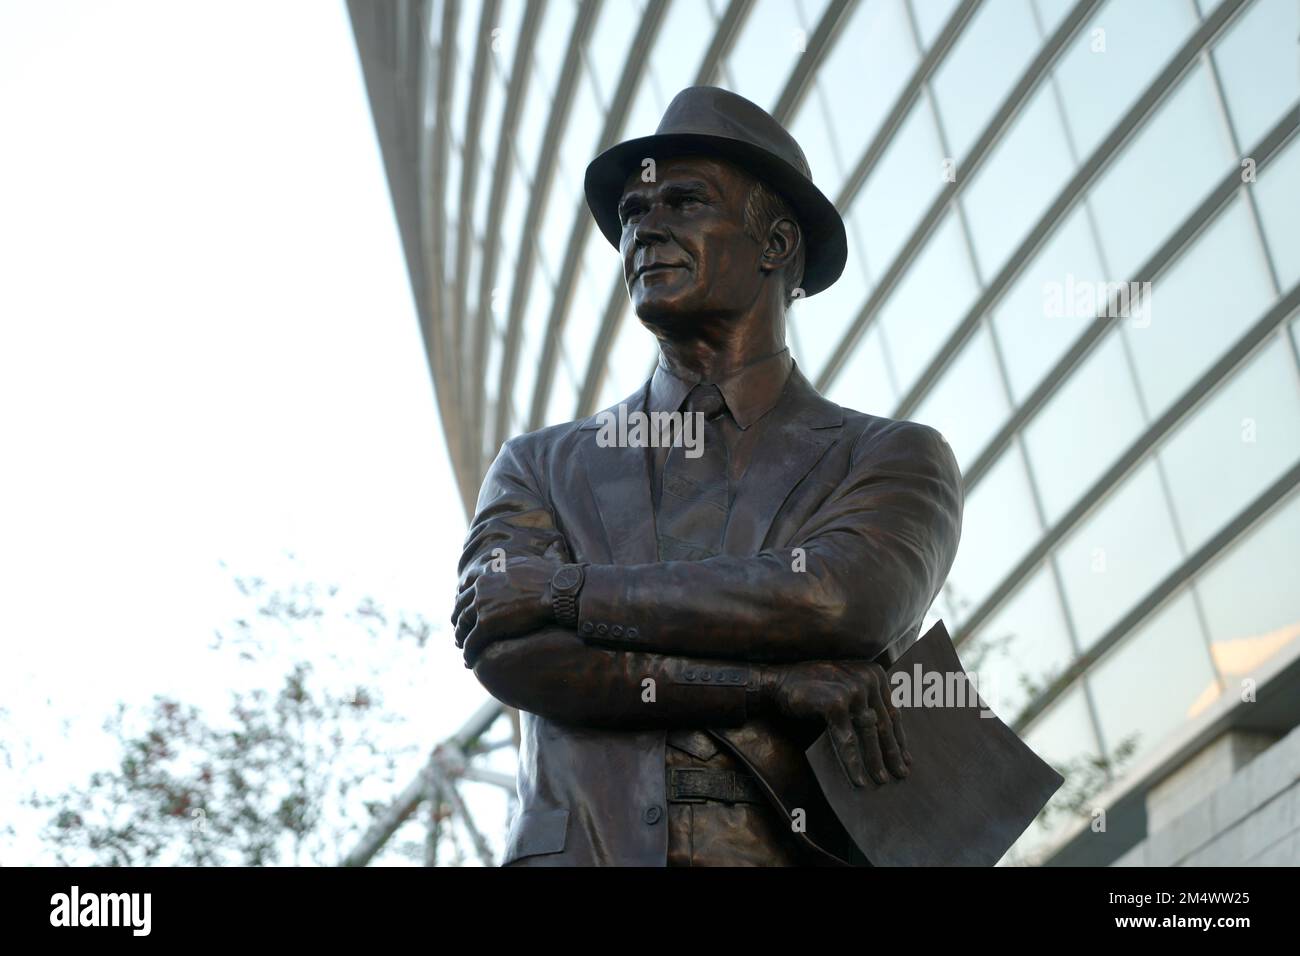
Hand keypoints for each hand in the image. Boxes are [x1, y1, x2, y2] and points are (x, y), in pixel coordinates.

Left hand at [452, 542, 568, 666]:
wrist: (558, 593)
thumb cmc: (551, 579)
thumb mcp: (528, 562)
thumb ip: (516, 565)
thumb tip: (532, 556)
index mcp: (489, 571)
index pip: (467, 585)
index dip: (463, 599)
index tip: (463, 608)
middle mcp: (480, 586)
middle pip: (460, 606)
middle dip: (459, 620)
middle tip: (460, 631)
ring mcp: (481, 605)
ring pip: (462, 624)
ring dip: (461, 637)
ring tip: (463, 647)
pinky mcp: (486, 624)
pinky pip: (471, 641)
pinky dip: (468, 652)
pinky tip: (469, 661)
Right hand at [760, 659, 909, 786]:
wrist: (779, 682)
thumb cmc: (814, 688)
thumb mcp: (847, 688)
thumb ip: (868, 703)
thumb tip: (891, 736)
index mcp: (875, 673)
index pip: (892, 712)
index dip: (899, 738)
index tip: (906, 759)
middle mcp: (868, 678)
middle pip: (883, 724)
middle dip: (892, 753)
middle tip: (901, 774)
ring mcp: (853, 690)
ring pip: (868, 734)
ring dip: (875, 761)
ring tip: (881, 780)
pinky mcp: (836, 704)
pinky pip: (848, 741)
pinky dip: (853, 763)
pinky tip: (859, 779)